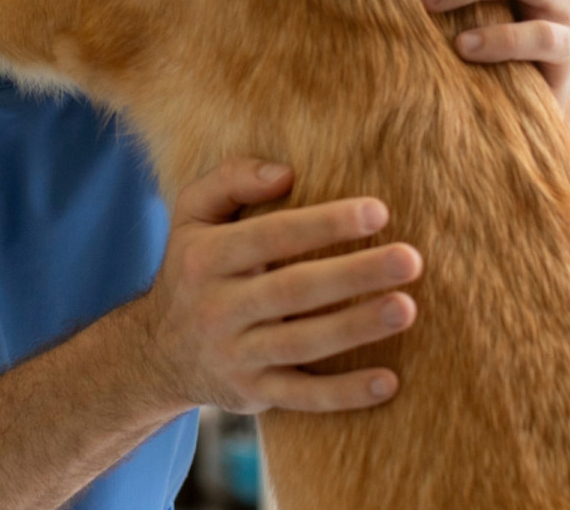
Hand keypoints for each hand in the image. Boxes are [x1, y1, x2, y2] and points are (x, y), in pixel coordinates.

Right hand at [130, 158, 421, 415]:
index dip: (324, 223)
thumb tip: (285, 173)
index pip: (270, 236)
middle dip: (355, 274)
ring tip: (407, 307)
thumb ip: (231, 179)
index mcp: (207, 257)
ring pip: (303, 343)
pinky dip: (345, 394)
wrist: (158, 353)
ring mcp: (236, 355)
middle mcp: (218, 307)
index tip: (378, 211)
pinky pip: (302, 397)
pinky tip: (389, 381)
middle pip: (294, 289)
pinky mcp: (253, 394)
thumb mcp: (191, 215)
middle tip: (411, 258)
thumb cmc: (194, 267)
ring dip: (358, 327)